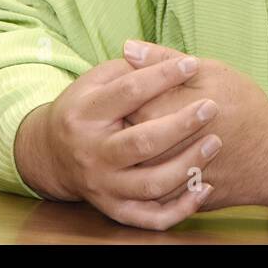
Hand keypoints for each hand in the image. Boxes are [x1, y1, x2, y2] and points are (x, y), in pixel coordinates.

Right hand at [14, 52, 222, 229]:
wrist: (51, 155)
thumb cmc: (85, 109)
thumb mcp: (95, 81)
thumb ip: (126, 68)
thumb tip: (147, 49)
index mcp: (85, 115)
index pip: (129, 92)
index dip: (162, 76)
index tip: (192, 65)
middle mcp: (93, 154)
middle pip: (142, 143)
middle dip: (181, 125)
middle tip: (212, 107)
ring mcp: (103, 186)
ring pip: (151, 184)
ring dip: (188, 166)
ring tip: (215, 143)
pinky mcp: (115, 209)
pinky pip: (151, 218)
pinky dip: (180, 209)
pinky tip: (204, 188)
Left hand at [122, 40, 267, 216]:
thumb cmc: (245, 108)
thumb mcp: (210, 72)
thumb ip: (164, 60)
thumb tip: (127, 47)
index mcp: (161, 111)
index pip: (121, 98)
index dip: (123, 88)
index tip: (131, 83)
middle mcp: (157, 147)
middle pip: (120, 132)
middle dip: (121, 120)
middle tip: (133, 110)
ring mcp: (163, 175)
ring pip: (129, 163)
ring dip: (130, 149)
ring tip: (146, 133)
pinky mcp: (172, 195)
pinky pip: (147, 189)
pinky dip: (145, 175)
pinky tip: (155, 160)